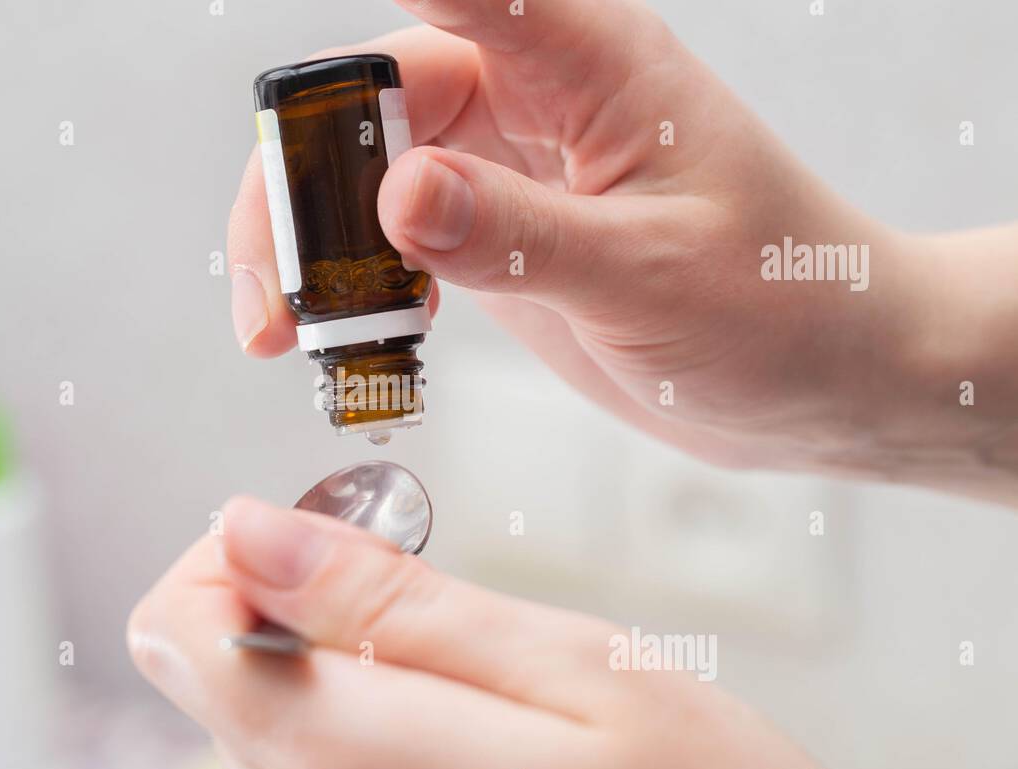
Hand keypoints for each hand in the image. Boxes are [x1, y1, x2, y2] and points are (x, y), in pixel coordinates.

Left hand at [128, 497, 825, 768]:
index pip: (175, 628)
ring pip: (254, 700)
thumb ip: (386, 601)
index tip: (334, 534)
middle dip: (289, 588)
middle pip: (207, 660)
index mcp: (343, 754)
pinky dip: (350, 693)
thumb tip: (247, 530)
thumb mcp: (559, 663)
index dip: (237, 552)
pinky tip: (443, 696)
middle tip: (413, 580)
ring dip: (324, 641)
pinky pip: (304, 747)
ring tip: (446, 645)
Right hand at [228, 1, 1017, 503]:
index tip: (293, 98)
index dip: (357, 56)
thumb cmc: (779, 307)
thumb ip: (521, 236)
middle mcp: (536, 95)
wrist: (822, 378)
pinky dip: (355, 281)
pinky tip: (353, 336)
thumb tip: (396, 195)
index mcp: (587, 62)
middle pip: (365, 96)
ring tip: (286, 333)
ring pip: (362, 168)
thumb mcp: (648, 277)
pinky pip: (394, 230)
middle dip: (298, 186)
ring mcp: (511, 164)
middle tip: (280, 295)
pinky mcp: (499, 228)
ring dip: (311, 244)